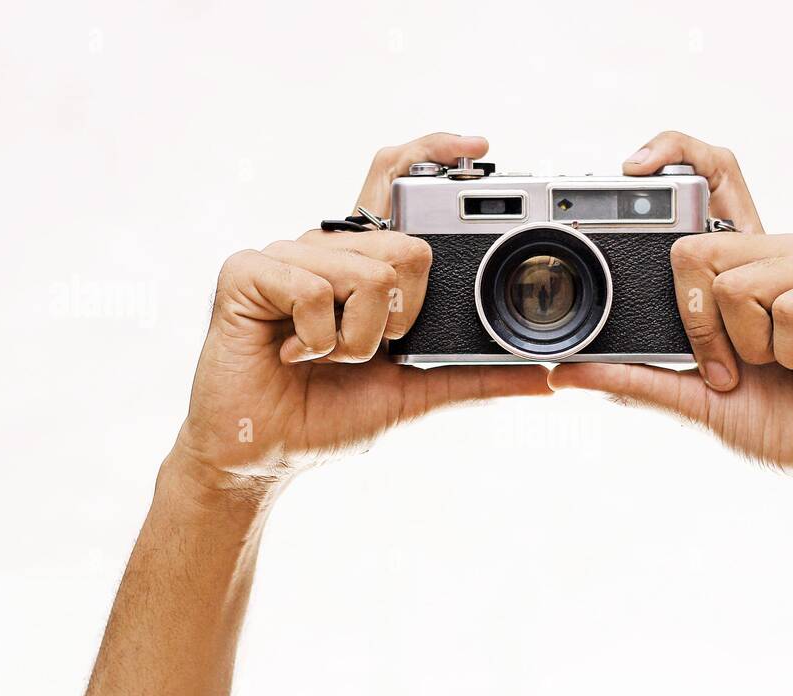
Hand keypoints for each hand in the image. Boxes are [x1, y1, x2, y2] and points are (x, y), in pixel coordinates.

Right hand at [174, 133, 549, 488]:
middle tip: (367, 349)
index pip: (396, 180)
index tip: (478, 145)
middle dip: (401, 318)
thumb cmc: (328, 415)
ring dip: (356, 341)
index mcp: (362, 263)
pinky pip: (315, 290)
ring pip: (367, 274)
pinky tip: (291, 355)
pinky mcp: (247, 271)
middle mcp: (326, 248)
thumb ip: (474, 378)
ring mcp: (285, 255)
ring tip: (323, 358)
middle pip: (405, 244)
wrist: (266, 453)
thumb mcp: (416, 394)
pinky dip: (317, 342)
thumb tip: (545, 375)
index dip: (433, 152)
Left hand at [551, 131, 792, 489]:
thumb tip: (563, 373)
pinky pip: (791, 307)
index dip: (677, 152)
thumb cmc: (775, 421)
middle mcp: (782, 250)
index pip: (714, 176)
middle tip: (736, 367)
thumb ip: (634, 378)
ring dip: (754, 349)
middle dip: (702, 328)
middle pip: (699, 250)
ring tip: (787, 364)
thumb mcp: (693, 399)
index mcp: (746, 264)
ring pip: (741, 286)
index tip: (631, 163)